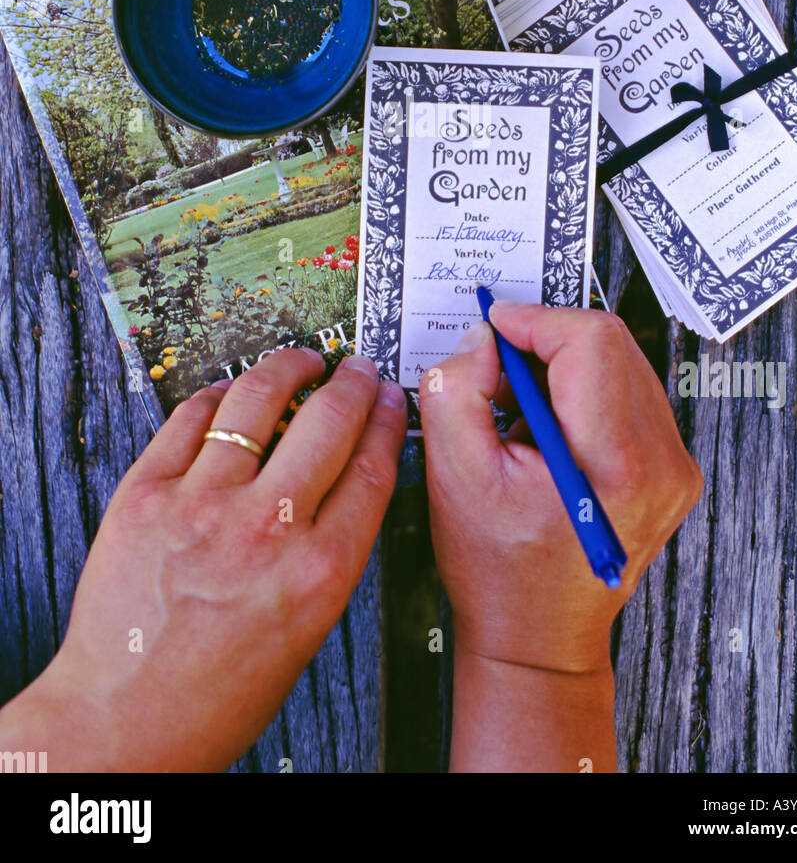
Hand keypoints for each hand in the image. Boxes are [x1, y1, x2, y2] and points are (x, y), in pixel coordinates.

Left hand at [0, 349, 406, 771]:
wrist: (124, 720)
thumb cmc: (214, 696)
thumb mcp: (306, 630)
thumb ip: (328, 552)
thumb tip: (343, 479)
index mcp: (317, 573)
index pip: (373, 468)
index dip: (388, 423)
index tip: (390, 403)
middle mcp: (264, 531)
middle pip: (329, 421)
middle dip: (353, 383)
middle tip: (356, 370)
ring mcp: (201, 505)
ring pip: (258, 400)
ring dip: (290, 366)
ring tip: (301, 359)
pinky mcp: (146, 494)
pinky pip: (190, 418)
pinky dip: (219, 394)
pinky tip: (233, 389)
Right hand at [420, 304, 701, 676]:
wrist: (539, 637)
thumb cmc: (500, 572)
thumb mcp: (453, 475)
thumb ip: (458, 389)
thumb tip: (484, 338)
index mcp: (617, 464)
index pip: (591, 340)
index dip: (534, 320)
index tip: (494, 329)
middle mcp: (662, 462)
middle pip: (611, 343)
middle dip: (546, 341)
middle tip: (499, 372)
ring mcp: (675, 467)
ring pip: (622, 362)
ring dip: (565, 366)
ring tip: (520, 411)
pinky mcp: (672, 469)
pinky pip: (629, 394)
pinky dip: (584, 392)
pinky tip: (548, 430)